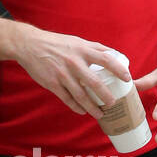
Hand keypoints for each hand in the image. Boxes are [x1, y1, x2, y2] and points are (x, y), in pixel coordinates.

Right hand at [13, 24, 130, 116]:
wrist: (29, 45)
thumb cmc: (56, 43)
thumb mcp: (77, 41)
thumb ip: (94, 48)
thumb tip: (113, 54)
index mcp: (82, 50)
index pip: (106, 59)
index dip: (118, 69)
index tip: (127, 78)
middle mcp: (74, 63)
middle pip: (95, 83)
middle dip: (105, 96)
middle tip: (113, 103)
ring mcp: (63, 75)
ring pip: (81, 95)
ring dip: (92, 107)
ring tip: (100, 114)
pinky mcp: (52, 84)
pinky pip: (67, 99)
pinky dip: (76, 107)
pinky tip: (83, 111)